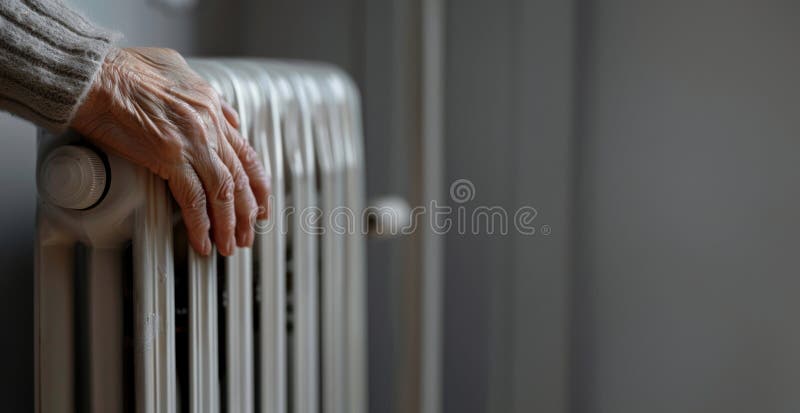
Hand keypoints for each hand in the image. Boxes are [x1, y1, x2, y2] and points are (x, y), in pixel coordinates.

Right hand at [71, 47, 269, 255]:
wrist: (97, 77)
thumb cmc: (125, 70)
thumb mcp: (178, 69)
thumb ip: (206, 94)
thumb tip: (225, 113)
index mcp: (212, 108)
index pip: (246, 152)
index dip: (257, 182)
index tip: (260, 201)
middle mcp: (209, 127)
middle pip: (239, 178)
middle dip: (248, 211)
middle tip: (248, 233)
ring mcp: (193, 143)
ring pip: (223, 193)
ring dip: (228, 224)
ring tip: (229, 245)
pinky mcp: (170, 158)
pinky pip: (194, 200)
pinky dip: (200, 225)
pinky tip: (203, 242)